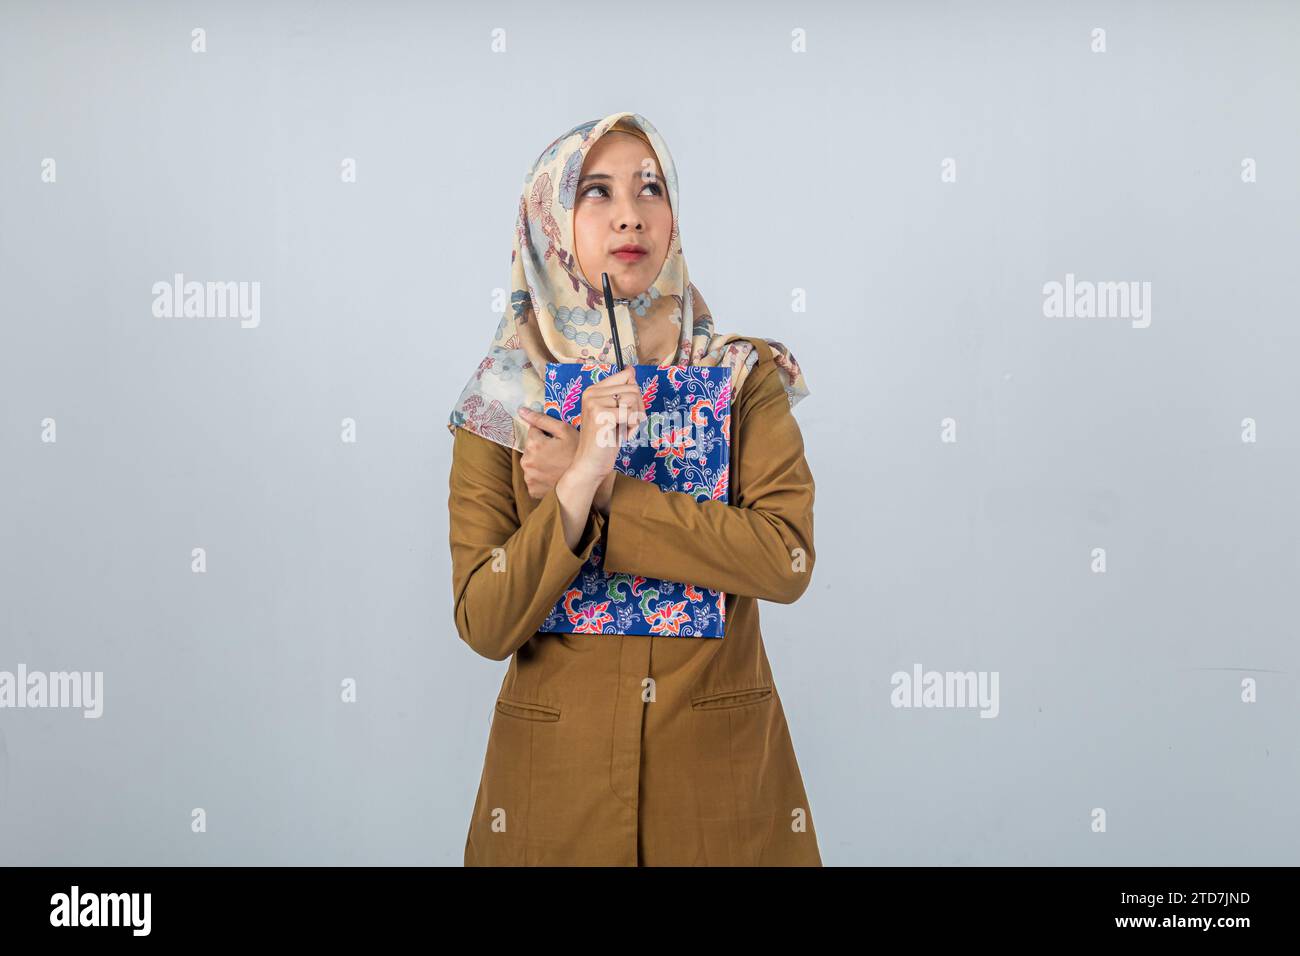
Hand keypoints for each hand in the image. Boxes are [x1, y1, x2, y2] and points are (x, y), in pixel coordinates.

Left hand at [517, 406, 579, 499]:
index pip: (533, 431)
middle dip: (541, 448)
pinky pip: (533, 479)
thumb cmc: (578, 453)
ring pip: (531, 463)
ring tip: (557, 466)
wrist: (587, 480)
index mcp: (534, 444)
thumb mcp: (564, 430)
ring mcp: (529, 477)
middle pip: (531, 448)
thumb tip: (521, 411)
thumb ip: (541, 419)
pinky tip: (553, 476)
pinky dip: (541, 477)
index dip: (546, 434)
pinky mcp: (533, 490)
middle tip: (559, 453)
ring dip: (540, 463)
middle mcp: (527, 461)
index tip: (557, 441)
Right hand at [569, 366, 644, 486]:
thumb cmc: (605, 440)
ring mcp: (595, 403)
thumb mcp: (616, 412)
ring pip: (634, 399)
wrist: (590, 464)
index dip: (635, 394)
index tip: (627, 410)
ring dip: (635, 418)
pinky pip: (631, 414)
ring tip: (623, 430)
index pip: (626, 376)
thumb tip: (631, 370)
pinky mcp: (601, 415)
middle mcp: (591, 393)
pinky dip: (632, 428)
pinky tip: (622, 436)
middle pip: (633, 388)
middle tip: (627, 425)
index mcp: (593, 390)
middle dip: (638, 409)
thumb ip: (622, 392)